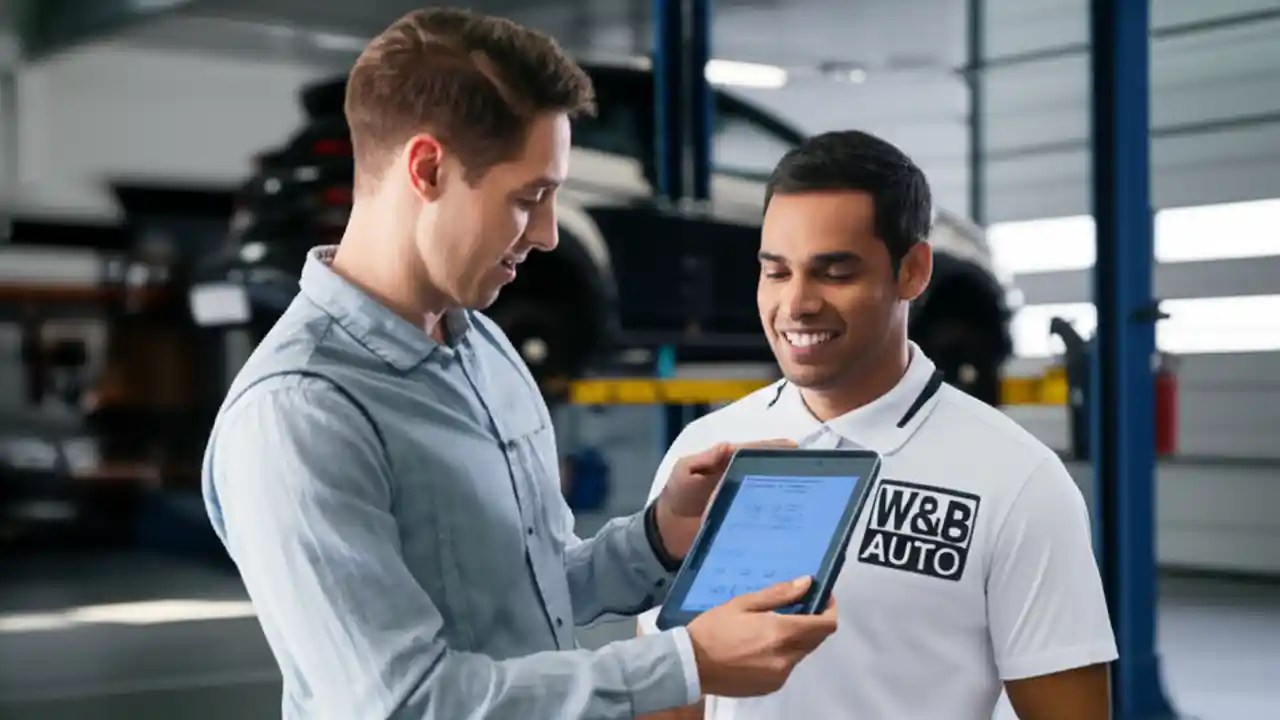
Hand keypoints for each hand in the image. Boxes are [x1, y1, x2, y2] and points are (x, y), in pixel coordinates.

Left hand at [654, 439, 796, 559]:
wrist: (667, 533)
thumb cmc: (677, 496)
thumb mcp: (685, 471)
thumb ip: (704, 459)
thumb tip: (728, 445)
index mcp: (726, 462)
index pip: (754, 451)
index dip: (773, 448)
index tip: (794, 448)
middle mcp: (739, 479)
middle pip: (767, 469)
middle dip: (786, 467)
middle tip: (808, 470)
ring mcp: (743, 500)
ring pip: (769, 490)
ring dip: (785, 489)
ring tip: (808, 491)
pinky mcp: (744, 521)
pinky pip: (762, 514)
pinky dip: (776, 513)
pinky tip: (792, 516)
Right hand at [686, 577, 837, 697]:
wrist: (690, 665)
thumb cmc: (714, 628)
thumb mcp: (743, 603)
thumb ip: (779, 594)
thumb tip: (807, 583)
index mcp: (781, 633)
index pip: (825, 625)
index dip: (830, 609)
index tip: (823, 597)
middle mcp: (786, 657)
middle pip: (816, 640)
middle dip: (813, 622)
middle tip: (797, 608)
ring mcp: (780, 675)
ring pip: (801, 653)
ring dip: (797, 639)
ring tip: (773, 627)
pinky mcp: (771, 687)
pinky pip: (787, 666)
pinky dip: (783, 653)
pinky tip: (762, 646)